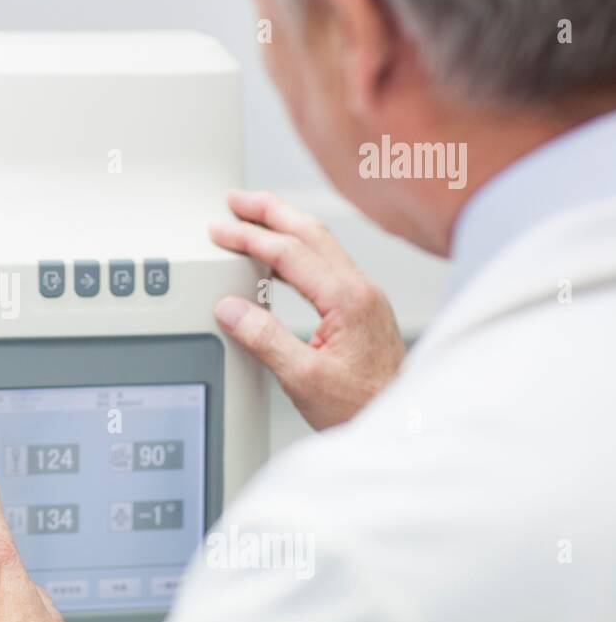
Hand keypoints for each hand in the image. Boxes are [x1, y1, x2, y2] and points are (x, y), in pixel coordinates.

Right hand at [209, 190, 404, 430]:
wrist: (402, 421)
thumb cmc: (363, 407)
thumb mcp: (304, 379)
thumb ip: (265, 340)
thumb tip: (231, 310)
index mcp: (347, 300)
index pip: (289, 253)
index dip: (249, 238)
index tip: (220, 232)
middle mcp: (361, 290)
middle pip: (311, 231)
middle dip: (270, 210)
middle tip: (236, 200)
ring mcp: (364, 297)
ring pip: (321, 243)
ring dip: (285, 225)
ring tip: (254, 218)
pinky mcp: (363, 309)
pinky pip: (326, 263)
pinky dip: (298, 249)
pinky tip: (280, 259)